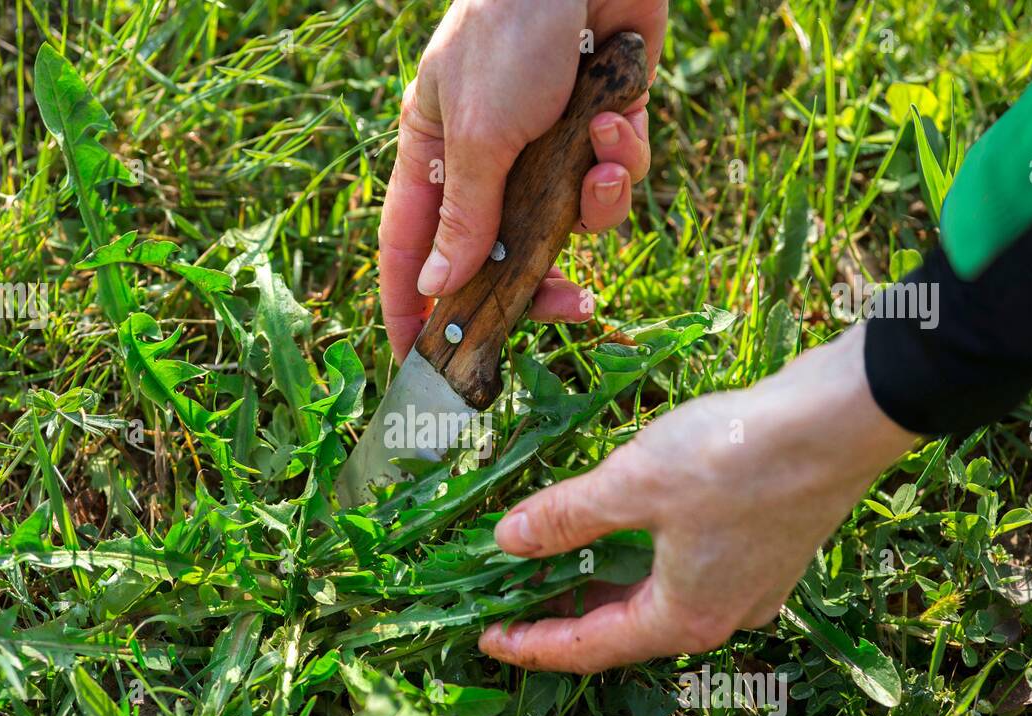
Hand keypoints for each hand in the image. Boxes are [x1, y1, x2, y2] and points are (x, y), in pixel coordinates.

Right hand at [378, 0, 668, 359]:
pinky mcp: (599, 129)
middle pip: (500, 255)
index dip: (411, 310)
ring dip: (593, 206)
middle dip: (537, 280)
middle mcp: (487, 160)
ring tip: (599, 167)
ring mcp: (546, 147)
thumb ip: (465, 216)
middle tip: (566, 307)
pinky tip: (618, 120)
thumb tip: (437, 290)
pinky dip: (621, 160)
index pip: (410, 250)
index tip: (419, 365)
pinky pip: (612, 179)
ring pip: (567, 224)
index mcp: (433, 156)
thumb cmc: (510, 29)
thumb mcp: (480, 132)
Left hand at [479, 324, 919, 672]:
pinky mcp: (766, 550)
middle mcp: (720, 615)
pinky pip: (685, 571)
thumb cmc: (734, 457)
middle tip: (510, 598)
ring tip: (553, 563)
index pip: (587, 649)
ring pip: (656, 597)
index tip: (488, 637)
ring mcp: (750, 586)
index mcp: (683, 618)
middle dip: (563, 612)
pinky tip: (618, 528)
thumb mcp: (631, 485)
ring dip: (602, 582)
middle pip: (622, 628)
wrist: (838, 420)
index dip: (531, 644)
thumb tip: (508, 540)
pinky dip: (641, 559)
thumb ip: (566, 517)